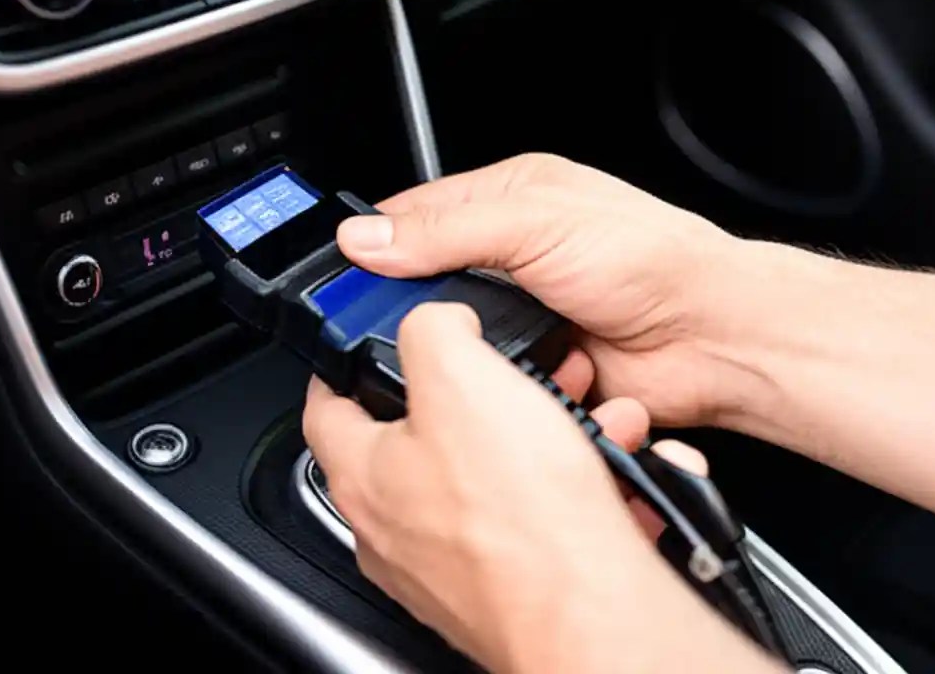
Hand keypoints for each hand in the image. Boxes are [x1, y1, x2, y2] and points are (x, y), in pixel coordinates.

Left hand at [303, 303, 783, 673]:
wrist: (587, 610)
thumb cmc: (518, 513)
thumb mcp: (462, 375)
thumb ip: (434, 333)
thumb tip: (435, 323)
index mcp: (364, 476)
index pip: (325, 411)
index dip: (342, 370)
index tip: (359, 353)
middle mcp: (394, 533)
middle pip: (416, 448)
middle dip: (472, 407)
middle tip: (501, 386)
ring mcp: (446, 573)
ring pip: (485, 488)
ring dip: (535, 449)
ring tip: (578, 431)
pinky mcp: (502, 597)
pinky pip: (531, 529)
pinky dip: (570, 499)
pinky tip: (608, 484)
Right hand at [335, 153, 764, 427]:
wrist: (715, 340)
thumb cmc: (654, 261)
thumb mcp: (538, 225)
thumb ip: (449, 231)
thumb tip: (371, 239)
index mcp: (510, 201)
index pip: (415, 213)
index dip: (374, 241)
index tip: (339, 272)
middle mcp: (512, 255)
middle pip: (424, 279)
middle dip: (407, 304)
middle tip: (381, 322)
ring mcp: (522, 315)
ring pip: (450, 336)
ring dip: (451, 348)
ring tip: (448, 350)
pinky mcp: (533, 368)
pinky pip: (483, 380)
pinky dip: (482, 385)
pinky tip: (486, 381)